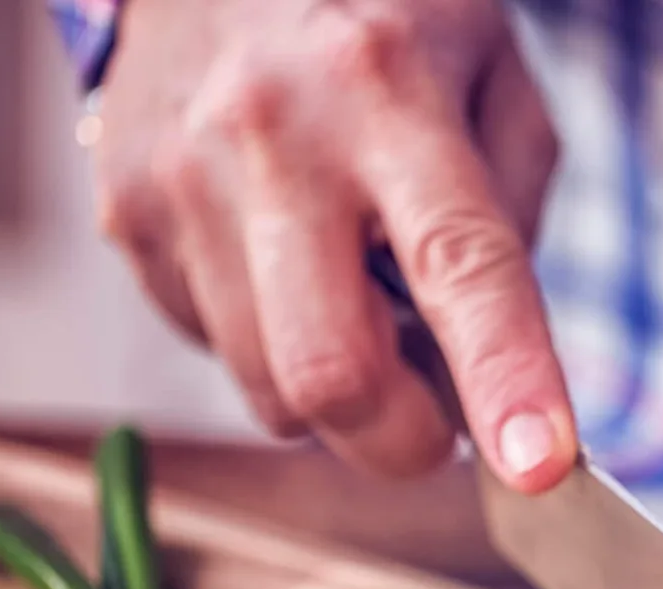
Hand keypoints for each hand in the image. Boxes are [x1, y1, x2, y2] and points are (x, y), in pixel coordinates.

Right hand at [94, 0, 573, 484]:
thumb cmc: (387, 21)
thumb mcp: (493, 78)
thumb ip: (510, 224)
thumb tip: (494, 381)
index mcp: (390, 89)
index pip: (460, 263)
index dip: (505, 378)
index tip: (538, 469)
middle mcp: (273, 132)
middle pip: (332, 373)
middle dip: (404, 443)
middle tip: (442, 424)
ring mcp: (180, 177)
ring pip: (269, 388)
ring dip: (338, 397)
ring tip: (359, 304)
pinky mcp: (124, 213)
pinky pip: (215, 350)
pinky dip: (268, 345)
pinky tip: (284, 263)